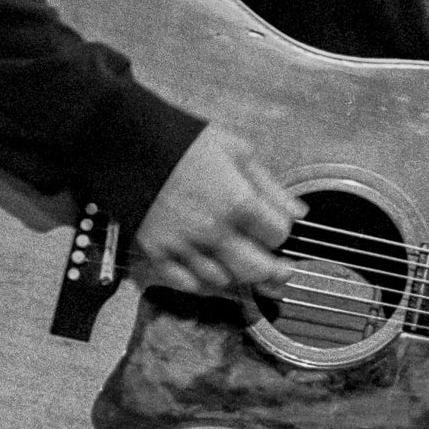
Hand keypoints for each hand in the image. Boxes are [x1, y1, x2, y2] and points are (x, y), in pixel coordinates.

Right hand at [132, 125, 305, 294]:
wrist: (130, 144)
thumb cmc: (187, 143)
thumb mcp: (239, 152)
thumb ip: (271, 187)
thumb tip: (298, 212)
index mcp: (238, 202)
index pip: (278, 235)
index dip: (281, 231)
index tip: (275, 227)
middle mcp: (212, 231)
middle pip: (257, 269)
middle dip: (274, 270)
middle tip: (281, 270)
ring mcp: (183, 245)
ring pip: (223, 281)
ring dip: (238, 275)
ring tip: (242, 264)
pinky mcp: (156, 253)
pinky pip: (186, 285)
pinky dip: (203, 285)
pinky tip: (213, 274)